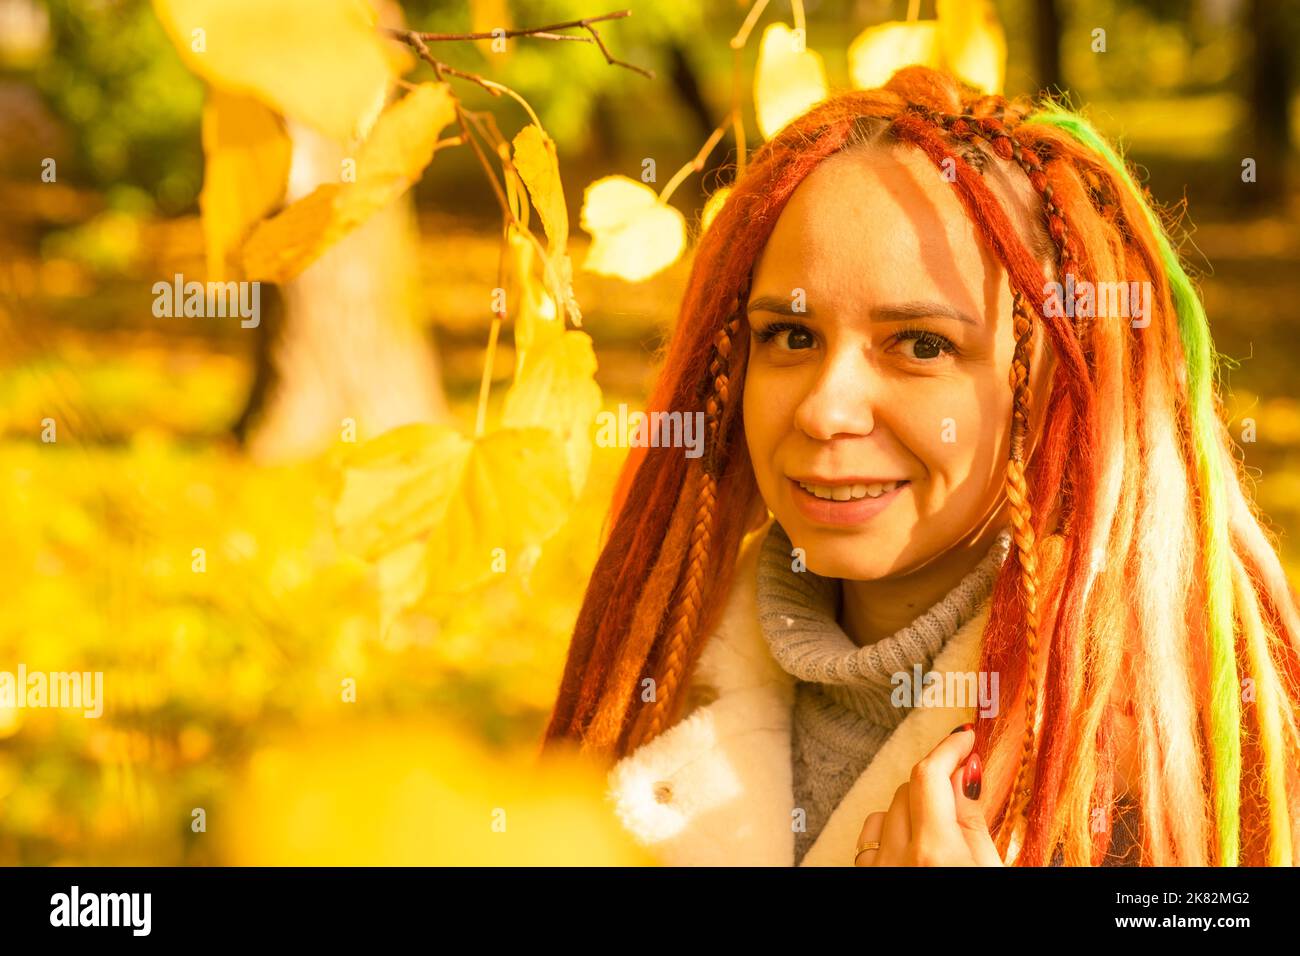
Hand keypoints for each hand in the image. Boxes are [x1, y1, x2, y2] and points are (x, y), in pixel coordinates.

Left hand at [854, 725, 1003, 866]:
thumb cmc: (986, 910)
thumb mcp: (991, 869)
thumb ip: (973, 821)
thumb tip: (964, 770)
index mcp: (935, 852)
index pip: (930, 775)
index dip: (949, 748)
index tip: (964, 737)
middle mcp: (897, 857)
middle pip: (909, 788)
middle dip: (939, 785)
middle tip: (966, 792)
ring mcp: (877, 867)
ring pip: (887, 808)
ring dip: (914, 809)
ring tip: (942, 832)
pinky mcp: (864, 875)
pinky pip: (870, 835)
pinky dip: (890, 829)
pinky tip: (913, 843)